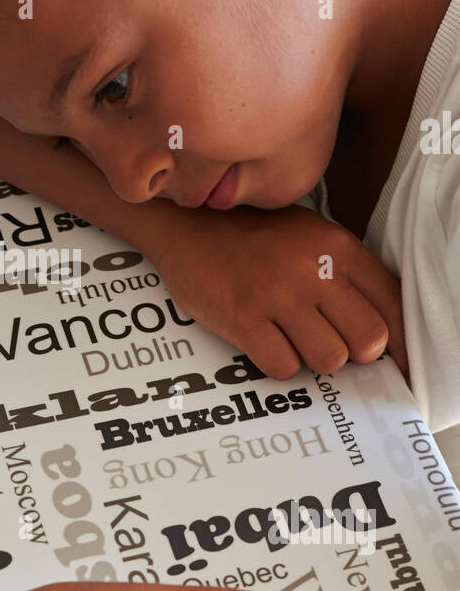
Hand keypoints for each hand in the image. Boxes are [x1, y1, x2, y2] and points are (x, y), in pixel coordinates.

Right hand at [156, 203, 407, 380]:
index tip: (396, 364)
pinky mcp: (243, 317)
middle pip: (369, 340)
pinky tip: (267, 343)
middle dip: (356, 353)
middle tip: (333, 345)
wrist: (190, 224)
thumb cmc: (255, 236)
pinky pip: (283, 366)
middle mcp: (314, 269)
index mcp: (338, 247)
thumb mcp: (312, 237)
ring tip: (295, 341)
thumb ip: (348, 273)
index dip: (401, 343)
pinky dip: (278, 364)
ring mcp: (278, 294)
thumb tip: (384, 327)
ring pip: (330, 359)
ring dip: (315, 360)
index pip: (393, 304)